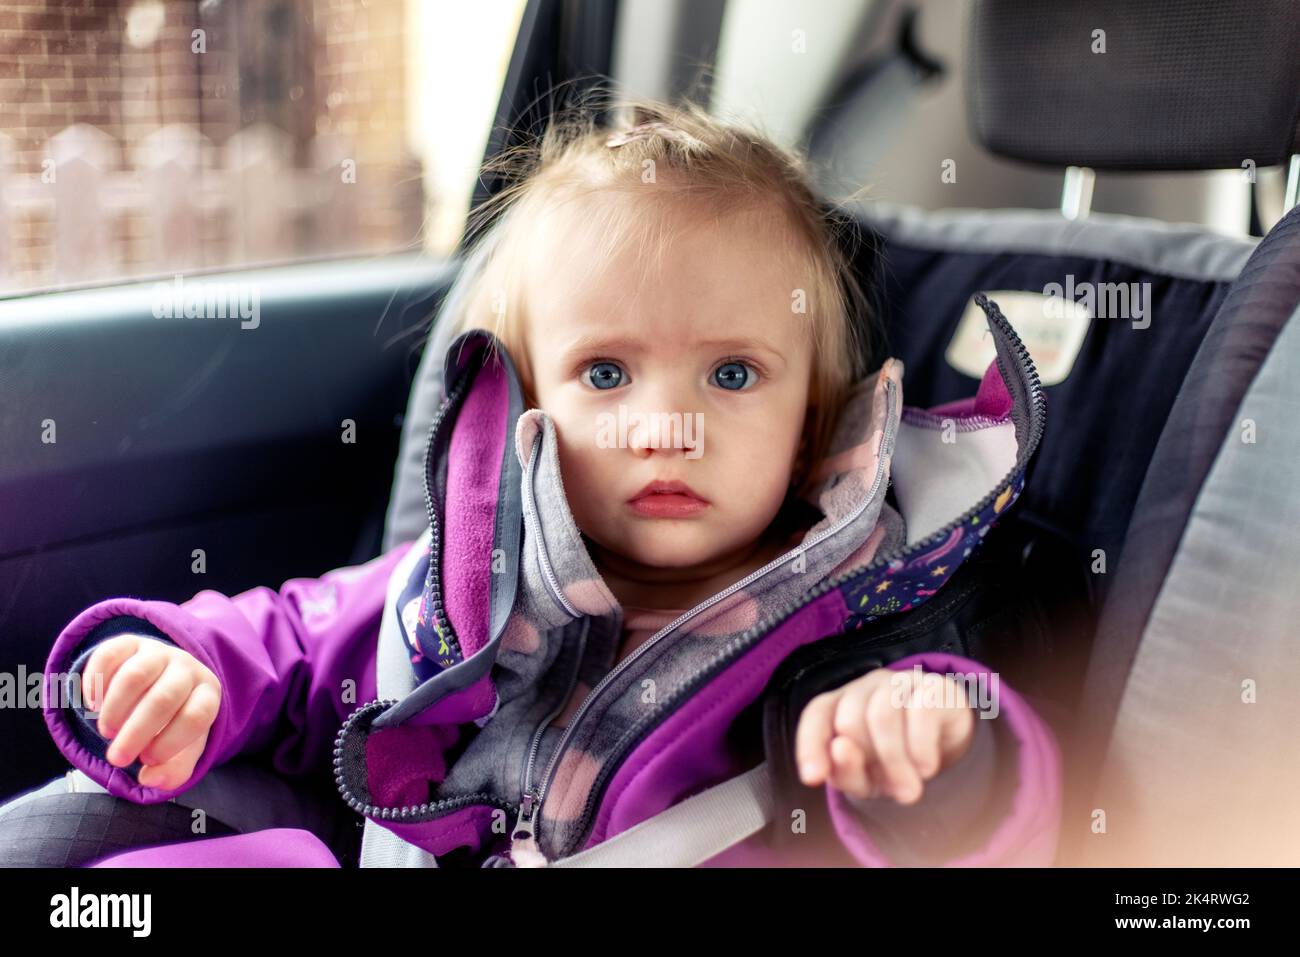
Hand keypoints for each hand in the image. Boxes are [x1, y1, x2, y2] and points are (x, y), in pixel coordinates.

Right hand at [80, 634, 221, 789]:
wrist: (163, 678)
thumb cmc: (174, 721)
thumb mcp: (182, 747)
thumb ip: (174, 770)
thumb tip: (153, 780)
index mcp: (207, 693)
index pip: (197, 716)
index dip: (171, 742)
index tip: (147, 762)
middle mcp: (185, 667)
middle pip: (164, 698)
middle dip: (137, 733)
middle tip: (116, 758)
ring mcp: (157, 651)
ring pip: (135, 676)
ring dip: (115, 709)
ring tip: (107, 731)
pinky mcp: (128, 643)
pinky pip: (109, 655)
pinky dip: (96, 682)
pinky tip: (93, 704)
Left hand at [795, 666, 974, 803]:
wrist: (947, 742)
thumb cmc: (896, 759)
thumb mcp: (868, 777)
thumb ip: (846, 770)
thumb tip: (842, 750)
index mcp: (841, 703)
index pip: (817, 714)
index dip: (810, 745)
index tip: (813, 778)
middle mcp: (866, 687)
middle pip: (850, 720)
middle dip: (867, 762)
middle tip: (892, 791)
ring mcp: (900, 682)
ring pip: (883, 715)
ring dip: (894, 761)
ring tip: (910, 790)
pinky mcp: (934, 686)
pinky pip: (921, 711)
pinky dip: (920, 748)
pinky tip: (926, 768)